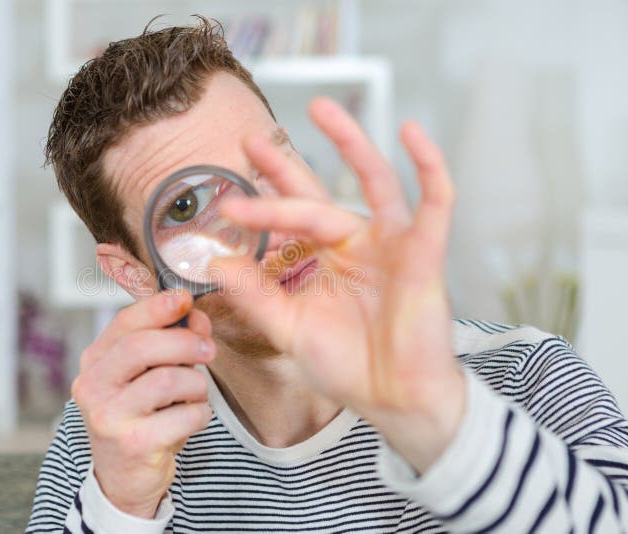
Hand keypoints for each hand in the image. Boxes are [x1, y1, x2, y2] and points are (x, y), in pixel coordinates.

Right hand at [71, 291, 214, 517]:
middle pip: (143, 346)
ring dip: (196, 385)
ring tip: (196, 395)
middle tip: (208, 349)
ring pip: (168, 380)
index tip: (185, 299)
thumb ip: (168, 343)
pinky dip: (199, 414)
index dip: (157, 307)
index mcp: (95, 362)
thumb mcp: (146, 376)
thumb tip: (197, 317)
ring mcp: (109, 416)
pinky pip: (184, 415)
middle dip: (185, 342)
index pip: (124, 323)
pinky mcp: (133, 443)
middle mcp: (94, 387)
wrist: (123, 478)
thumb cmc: (138, 418)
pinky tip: (193, 418)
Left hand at [213, 97, 465, 472]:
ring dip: (351, 144)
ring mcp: (391, 244)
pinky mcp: (424, 251)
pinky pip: (434, 202)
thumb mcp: (290, 328)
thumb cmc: (347, 365)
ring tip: (323, 109)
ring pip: (375, 181)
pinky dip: (429, 167)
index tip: (225, 200)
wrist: (393, 398)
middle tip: (251, 139)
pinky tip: (413, 133)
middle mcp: (355, 244)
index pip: (288, 221)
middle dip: (286, 167)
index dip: (260, 205)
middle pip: (318, 194)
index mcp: (323, 260)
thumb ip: (256, 295)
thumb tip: (216, 262)